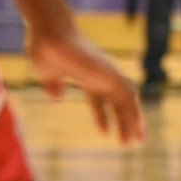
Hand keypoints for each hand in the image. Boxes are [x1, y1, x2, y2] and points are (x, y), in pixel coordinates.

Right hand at [27, 27, 145, 144]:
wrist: (49, 37)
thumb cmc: (45, 51)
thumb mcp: (47, 74)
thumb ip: (53, 85)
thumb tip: (57, 97)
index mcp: (86, 76)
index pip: (100, 99)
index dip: (102, 116)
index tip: (105, 133)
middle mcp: (100, 75)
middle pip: (118, 102)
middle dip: (125, 121)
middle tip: (131, 142)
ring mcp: (107, 74)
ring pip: (127, 100)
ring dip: (133, 120)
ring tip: (135, 142)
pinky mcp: (110, 74)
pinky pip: (127, 96)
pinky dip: (133, 112)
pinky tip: (134, 128)